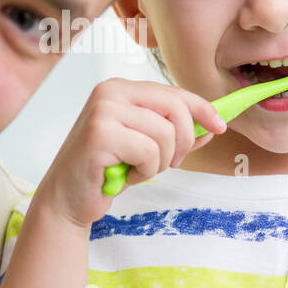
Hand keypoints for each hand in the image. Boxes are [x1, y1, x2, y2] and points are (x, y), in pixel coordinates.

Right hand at [35, 78, 225, 228]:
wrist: (67, 198)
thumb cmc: (106, 171)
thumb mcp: (147, 148)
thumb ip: (176, 134)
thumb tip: (211, 126)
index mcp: (121, 88)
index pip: (173, 92)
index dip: (202, 109)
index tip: (220, 126)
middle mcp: (110, 92)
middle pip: (175, 108)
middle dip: (182, 142)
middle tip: (169, 163)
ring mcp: (103, 110)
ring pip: (165, 133)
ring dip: (159, 162)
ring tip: (136, 169)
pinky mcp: (99, 134)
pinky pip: (148, 151)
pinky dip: (144, 171)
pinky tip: (124, 175)